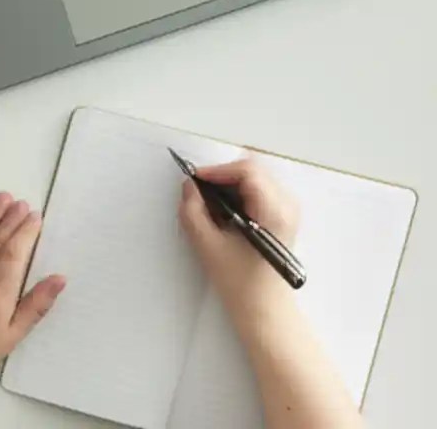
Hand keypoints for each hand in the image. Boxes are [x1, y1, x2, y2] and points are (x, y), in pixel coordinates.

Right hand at [178, 157, 300, 317]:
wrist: (265, 308)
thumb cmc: (240, 283)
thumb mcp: (207, 245)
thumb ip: (193, 210)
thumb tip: (190, 186)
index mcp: (273, 213)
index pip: (247, 172)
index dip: (217, 170)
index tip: (195, 179)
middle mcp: (287, 207)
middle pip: (254, 169)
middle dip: (224, 174)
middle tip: (201, 189)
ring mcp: (289, 210)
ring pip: (258, 176)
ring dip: (232, 182)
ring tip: (212, 201)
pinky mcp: (284, 216)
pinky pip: (262, 188)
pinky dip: (241, 191)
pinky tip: (226, 209)